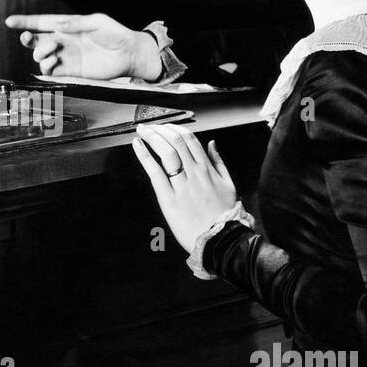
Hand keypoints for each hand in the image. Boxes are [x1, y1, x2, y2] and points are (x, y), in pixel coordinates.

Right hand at [3, 12, 160, 80]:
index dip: (25, 22)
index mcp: (67, 25)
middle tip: (28, 38)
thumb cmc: (116, 34)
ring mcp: (65, 56)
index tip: (9, 21)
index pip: (41, 22)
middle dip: (27, 38)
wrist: (128, 54)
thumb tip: (57, 26)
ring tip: (53, 49)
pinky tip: (55, 60)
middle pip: (35, 40)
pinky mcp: (70, 71)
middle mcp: (63, 41)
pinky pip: (49, 70)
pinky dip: (46, 66)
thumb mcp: (97, 22)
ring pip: (40, 56)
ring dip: (40, 52)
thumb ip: (76, 23)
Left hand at [131, 123, 237, 253]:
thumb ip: (219, 162)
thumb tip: (212, 143)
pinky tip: (137, 146)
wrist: (222, 240)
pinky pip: (156, 174)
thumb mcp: (229, 184)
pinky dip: (145, 157)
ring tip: (142, 131)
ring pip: (167, 154)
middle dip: (160, 130)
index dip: (174, 129)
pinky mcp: (170, 200)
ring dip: (152, 138)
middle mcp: (195, 174)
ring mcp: (182, 186)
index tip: (164, 126)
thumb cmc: (224, 215)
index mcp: (208, 170)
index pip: (190, 140)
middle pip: (176, 142)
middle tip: (148, 125)